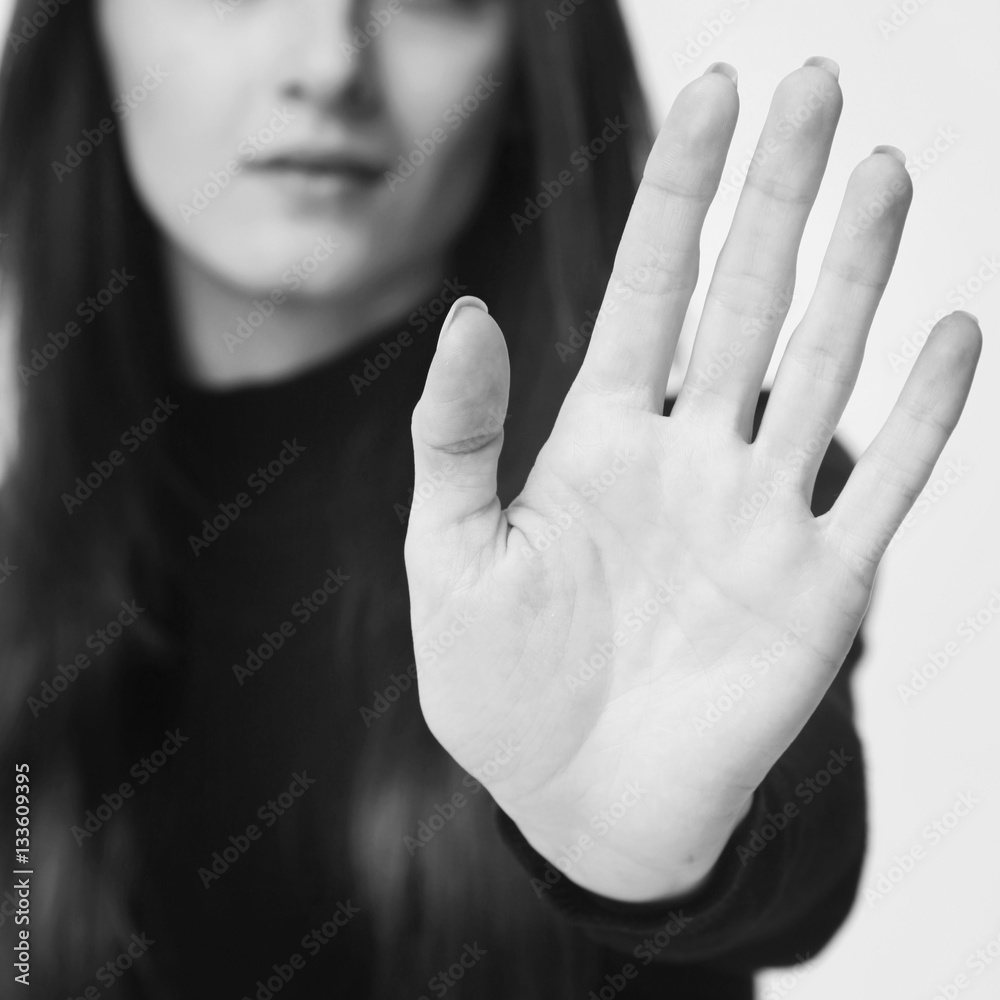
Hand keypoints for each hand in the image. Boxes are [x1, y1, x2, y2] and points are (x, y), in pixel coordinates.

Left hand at [404, 58, 980, 902]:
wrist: (573, 799)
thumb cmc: (496, 686)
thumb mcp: (449, 553)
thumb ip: (456, 435)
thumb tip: (467, 308)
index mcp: (598, 439)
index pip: (648, 287)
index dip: (678, 192)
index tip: (710, 94)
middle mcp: (689, 455)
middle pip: (743, 300)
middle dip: (777, 195)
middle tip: (812, 83)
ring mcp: (761, 515)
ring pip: (820, 368)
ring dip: (858, 273)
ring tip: (887, 169)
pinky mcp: (819, 589)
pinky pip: (888, 487)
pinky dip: (928, 416)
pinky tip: (957, 330)